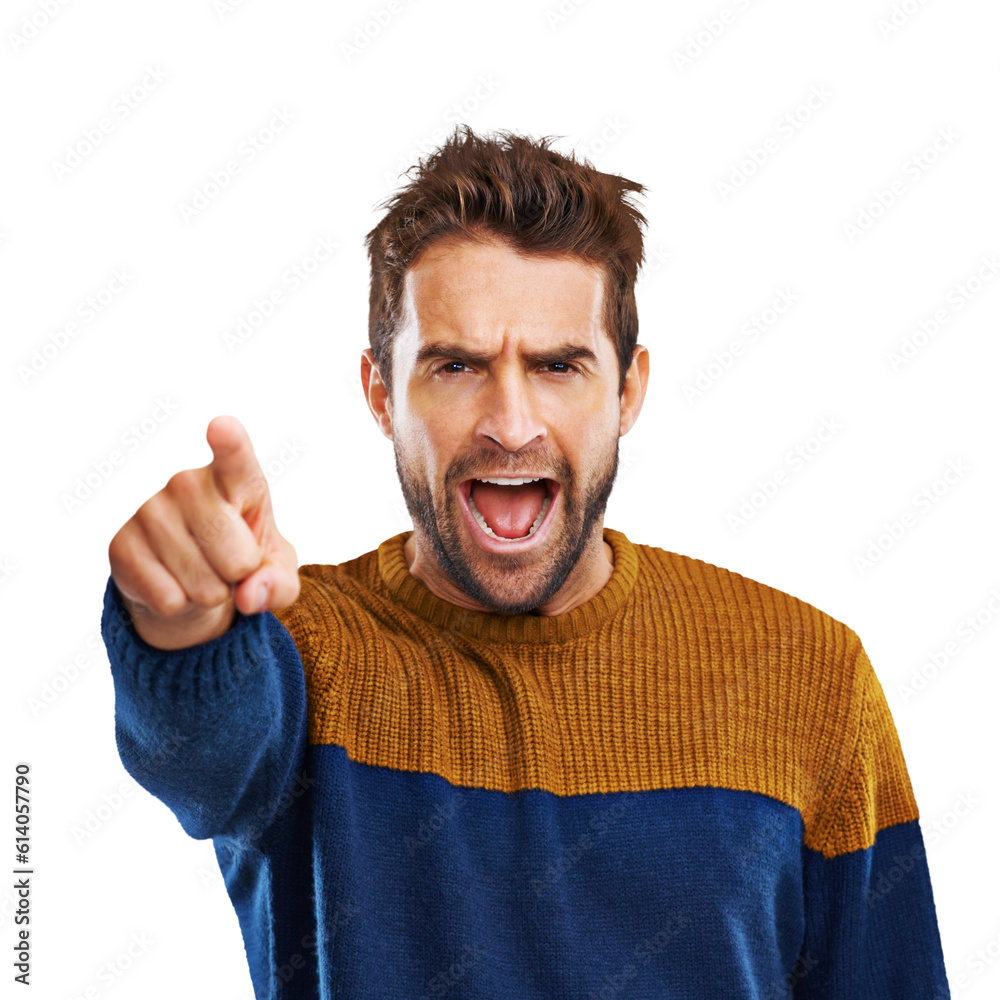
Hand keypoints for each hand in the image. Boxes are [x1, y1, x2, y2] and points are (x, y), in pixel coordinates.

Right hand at [108, 415, 299, 649]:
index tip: (221, 427)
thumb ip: (279, 582)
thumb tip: (250, 595)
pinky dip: (180, 605)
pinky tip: (172, 581)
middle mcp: (187, 483)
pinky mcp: (121, 543)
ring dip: (210, 593)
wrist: (190, 577)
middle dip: (241, 576)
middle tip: (230, 562)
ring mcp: (149, 509)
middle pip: (235, 555)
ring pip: (202, 583)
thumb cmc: (242, 557)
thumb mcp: (275, 570)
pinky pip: (169, 599)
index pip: (234, 457)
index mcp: (235, 478)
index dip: (229, 443)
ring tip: (202, 571)